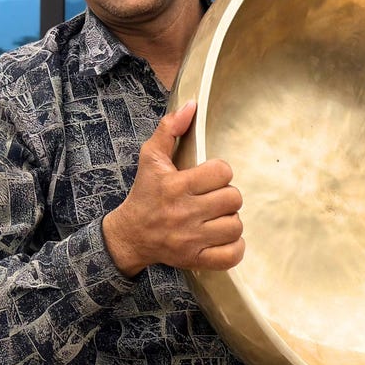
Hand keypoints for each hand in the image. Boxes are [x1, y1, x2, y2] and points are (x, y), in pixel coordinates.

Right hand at [102, 101, 244, 276]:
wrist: (129, 236)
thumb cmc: (145, 193)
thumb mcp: (151, 157)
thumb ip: (170, 129)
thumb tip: (192, 105)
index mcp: (176, 186)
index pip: (222, 172)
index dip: (220, 172)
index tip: (209, 177)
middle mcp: (184, 213)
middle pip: (233, 199)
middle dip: (226, 196)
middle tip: (213, 198)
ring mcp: (191, 239)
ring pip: (235, 226)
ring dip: (229, 220)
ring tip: (216, 217)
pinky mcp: (195, 259)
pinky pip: (231, 255)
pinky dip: (234, 247)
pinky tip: (223, 237)